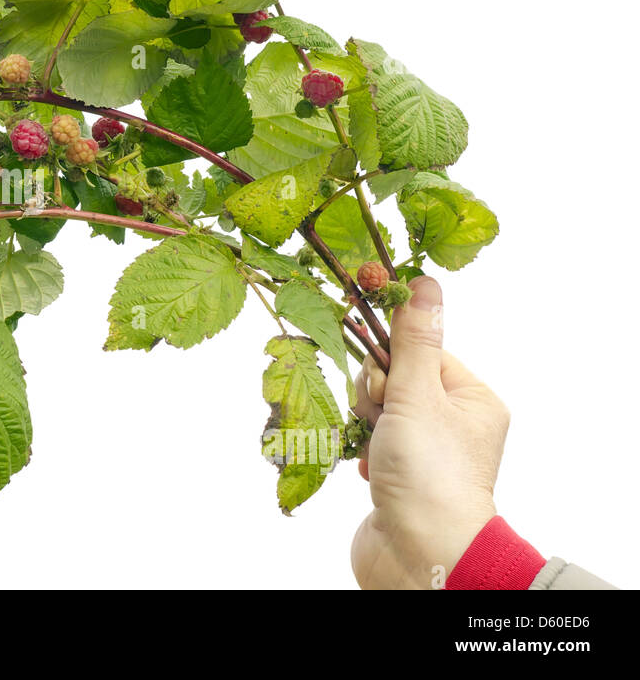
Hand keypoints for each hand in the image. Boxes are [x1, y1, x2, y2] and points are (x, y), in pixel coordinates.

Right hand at [350, 276, 509, 589]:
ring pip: (377, 410)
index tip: (381, 380)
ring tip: (378, 452)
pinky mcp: (399, 475)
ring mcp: (426, 451)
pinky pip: (369, 441)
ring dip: (366, 424)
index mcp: (473, 400)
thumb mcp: (418, 394)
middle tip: (383, 421)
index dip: (392, 362)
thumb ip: (413, 340)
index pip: (422, 353)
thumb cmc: (429, 475)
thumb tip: (422, 283)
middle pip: (395, 379)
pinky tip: (370, 469)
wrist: (420, 554)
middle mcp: (454, 424)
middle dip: (375, 397)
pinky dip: (362, 450)